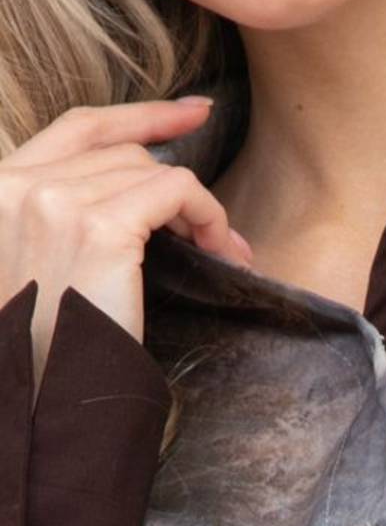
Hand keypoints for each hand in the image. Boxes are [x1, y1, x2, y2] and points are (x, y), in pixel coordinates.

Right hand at [0, 94, 252, 397]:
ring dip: (199, 210)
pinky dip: (210, 217)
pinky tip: (224, 253)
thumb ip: (66, 219)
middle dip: (176, 187)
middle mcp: (13, 188)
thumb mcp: (42, 269)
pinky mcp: (98, 227)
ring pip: (151, 171)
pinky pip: (177, 190)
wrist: (41, 415)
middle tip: (218, 236)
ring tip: (223, 253)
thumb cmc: (48, 357)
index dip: (140, 116)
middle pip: (121, 154)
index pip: (77, 128)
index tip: (194, 110)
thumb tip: (144, 179)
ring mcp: (52, 203)